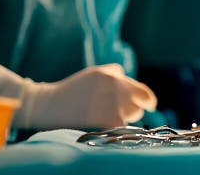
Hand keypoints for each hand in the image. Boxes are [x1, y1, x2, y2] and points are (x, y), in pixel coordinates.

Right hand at [0, 62, 156, 128]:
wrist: (50, 104)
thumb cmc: (73, 89)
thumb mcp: (95, 73)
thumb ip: (115, 74)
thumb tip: (130, 80)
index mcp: (113, 75)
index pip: (142, 90)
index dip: (148, 100)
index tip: (150, 105)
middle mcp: (116, 87)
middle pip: (139, 103)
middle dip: (133, 108)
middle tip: (120, 111)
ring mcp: (113, 103)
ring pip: (133, 115)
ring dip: (124, 117)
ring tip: (105, 115)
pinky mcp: (107, 119)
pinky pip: (122, 127)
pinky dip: (116, 127)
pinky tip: (105, 124)